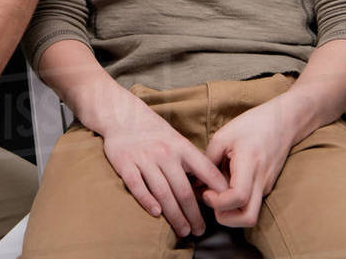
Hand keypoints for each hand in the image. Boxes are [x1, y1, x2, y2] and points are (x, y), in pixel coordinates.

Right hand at [98, 94, 229, 238]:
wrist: (121, 114)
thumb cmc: (153, 131)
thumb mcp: (176, 138)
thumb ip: (190, 160)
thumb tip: (208, 186)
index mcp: (181, 146)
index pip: (205, 170)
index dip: (217, 191)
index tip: (224, 207)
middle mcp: (164, 153)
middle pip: (183, 189)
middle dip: (194, 214)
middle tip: (200, 230)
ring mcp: (144, 159)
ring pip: (163, 192)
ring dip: (175, 215)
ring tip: (183, 230)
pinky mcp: (125, 164)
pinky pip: (137, 186)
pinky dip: (147, 200)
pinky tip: (156, 214)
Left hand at [200, 98, 296, 227]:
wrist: (284, 122)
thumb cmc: (252, 125)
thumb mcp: (223, 136)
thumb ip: (208, 160)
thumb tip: (195, 183)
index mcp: (249, 163)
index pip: (238, 196)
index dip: (219, 202)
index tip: (206, 193)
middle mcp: (261, 179)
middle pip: (248, 218)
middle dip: (226, 218)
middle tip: (211, 201)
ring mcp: (266, 186)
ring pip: (251, 215)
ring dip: (231, 213)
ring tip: (217, 195)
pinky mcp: (266, 187)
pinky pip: (251, 204)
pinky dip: (236, 204)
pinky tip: (226, 188)